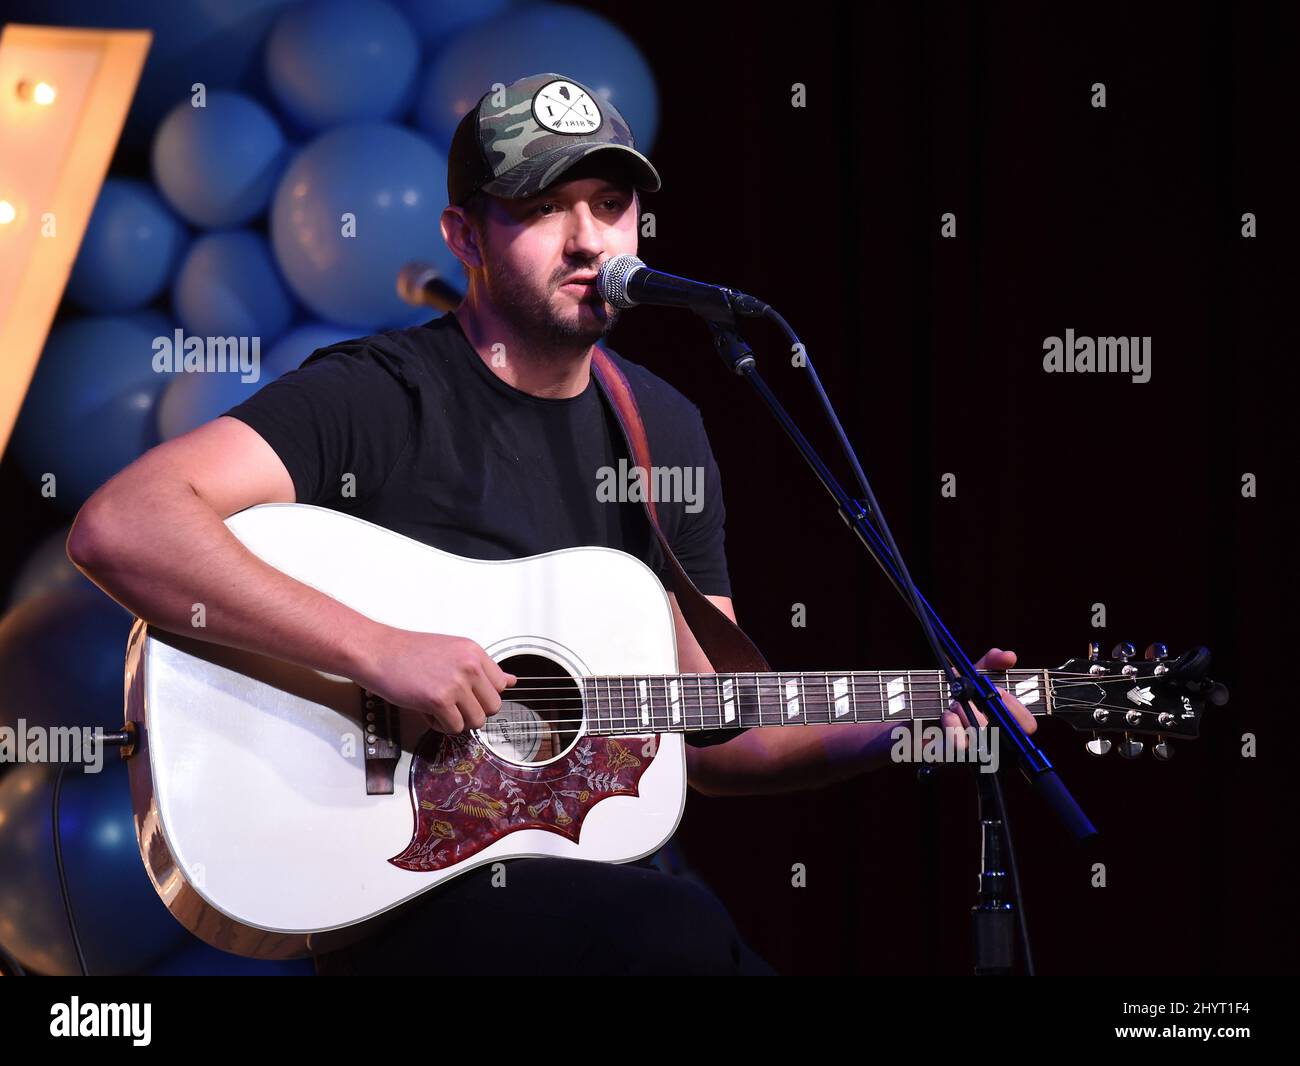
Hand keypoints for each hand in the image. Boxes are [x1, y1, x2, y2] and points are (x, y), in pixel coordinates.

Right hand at [359, 628, 515, 734]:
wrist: (377, 651)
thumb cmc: (408, 652)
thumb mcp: (452, 651)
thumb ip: (481, 668)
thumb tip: (512, 680)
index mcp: (474, 652)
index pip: (502, 685)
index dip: (484, 696)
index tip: (470, 697)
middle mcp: (469, 666)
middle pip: (493, 707)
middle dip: (473, 712)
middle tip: (453, 706)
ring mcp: (456, 683)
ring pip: (476, 721)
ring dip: (457, 721)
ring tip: (439, 708)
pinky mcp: (439, 700)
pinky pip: (454, 728)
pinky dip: (440, 726)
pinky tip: (427, 712)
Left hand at [940, 647, 1037, 751]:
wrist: (915, 708)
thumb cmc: (949, 693)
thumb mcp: (970, 674)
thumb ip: (992, 662)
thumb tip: (1009, 656)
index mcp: (1002, 721)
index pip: (1027, 724)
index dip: (1016, 707)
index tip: (999, 690)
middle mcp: (992, 738)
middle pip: (1007, 732)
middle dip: (992, 708)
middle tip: (975, 696)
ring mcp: (974, 750)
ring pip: (984, 737)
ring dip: (968, 713)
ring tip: (954, 704)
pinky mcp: (953, 755)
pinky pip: (959, 745)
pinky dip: (952, 725)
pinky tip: (946, 715)